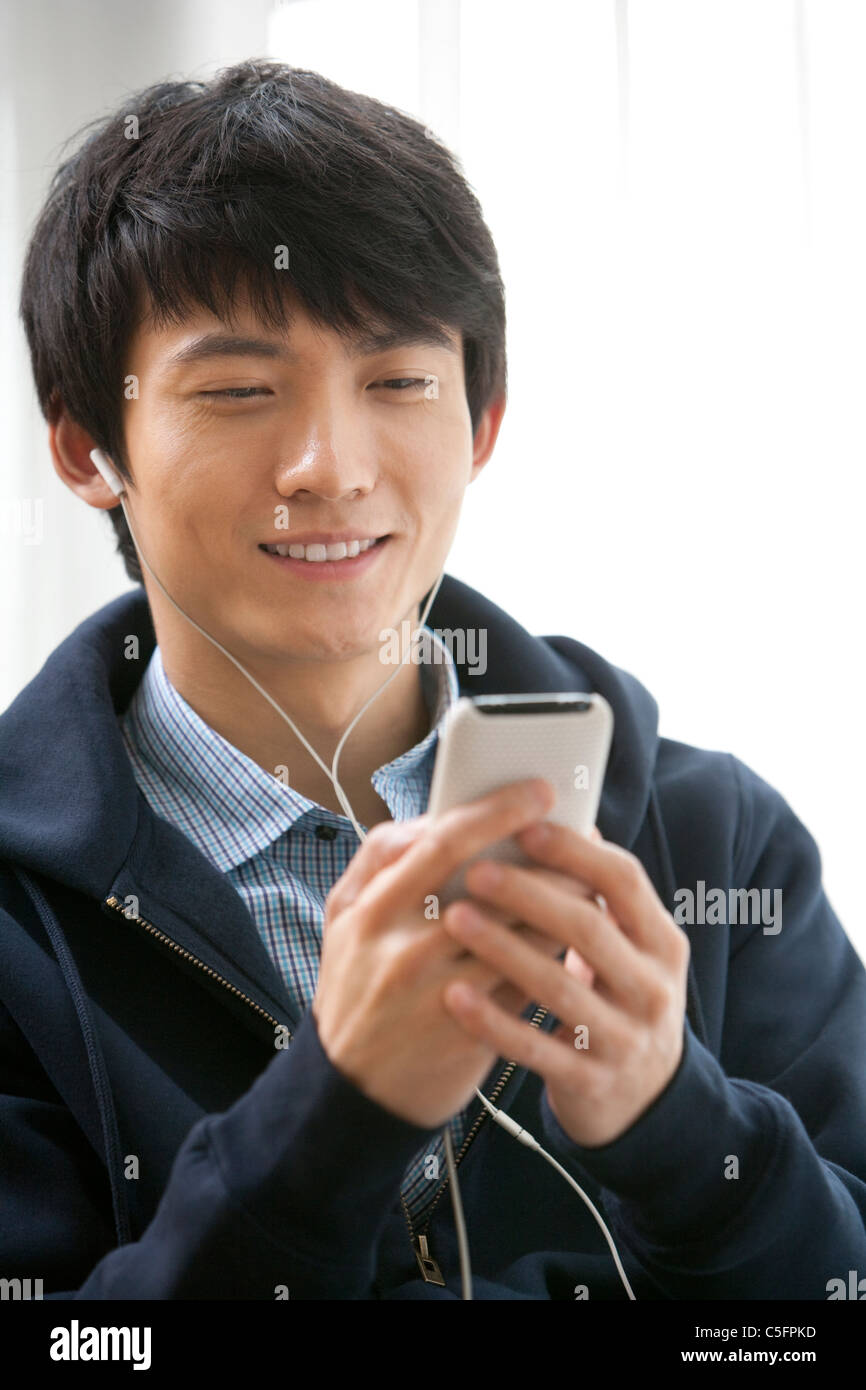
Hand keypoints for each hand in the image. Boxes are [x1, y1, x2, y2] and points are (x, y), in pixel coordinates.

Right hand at [312, 777, 565, 1127]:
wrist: (352, 1091)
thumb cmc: (355, 988)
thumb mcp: (343, 919)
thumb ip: (379, 861)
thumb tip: (435, 816)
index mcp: (371, 908)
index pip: (443, 842)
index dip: (497, 812)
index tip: (538, 792)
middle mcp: (402, 949)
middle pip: (494, 886)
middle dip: (546, 859)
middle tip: (581, 839)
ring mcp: (435, 994)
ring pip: (519, 936)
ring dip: (560, 908)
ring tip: (585, 889)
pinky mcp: (466, 1033)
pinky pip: (524, 985)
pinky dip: (550, 958)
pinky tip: (566, 943)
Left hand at [439, 823, 689, 1147]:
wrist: (646, 1102)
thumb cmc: (620, 1001)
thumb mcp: (630, 948)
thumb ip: (602, 895)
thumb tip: (574, 819)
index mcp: (661, 942)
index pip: (624, 881)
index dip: (574, 851)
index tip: (524, 825)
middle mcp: (652, 988)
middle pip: (588, 928)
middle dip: (528, 894)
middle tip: (474, 870)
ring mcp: (625, 1039)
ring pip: (559, 987)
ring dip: (503, 949)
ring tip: (454, 919)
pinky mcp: (591, 1082)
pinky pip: (536, 1048)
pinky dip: (494, 1021)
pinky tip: (454, 994)